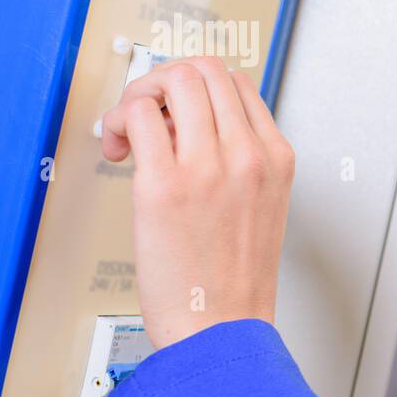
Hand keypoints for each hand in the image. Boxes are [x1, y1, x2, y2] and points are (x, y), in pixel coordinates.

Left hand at [100, 55, 294, 348]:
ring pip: (173, 79)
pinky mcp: (165, 185)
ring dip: (141, 94)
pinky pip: (136, 116)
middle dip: (166, 82)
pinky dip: (119, 121)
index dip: (198, 89)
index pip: (238, 83)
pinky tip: (120, 151)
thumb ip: (242, 161)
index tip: (178, 114)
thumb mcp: (263, 206)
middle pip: (205, 70)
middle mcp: (247, 155)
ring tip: (132, 132)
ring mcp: (208, 167)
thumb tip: (192, 126)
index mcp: (276, 158)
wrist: (222, 326)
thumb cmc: (235, 280)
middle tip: (150, 115)